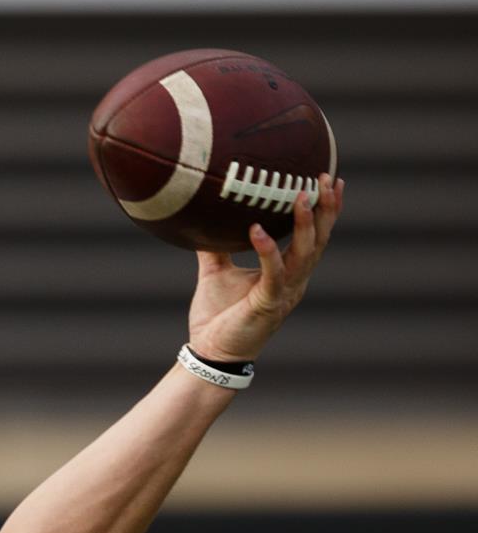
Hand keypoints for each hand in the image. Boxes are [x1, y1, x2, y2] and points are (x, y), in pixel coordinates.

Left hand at [186, 172, 343, 362]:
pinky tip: (256, 230)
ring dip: (306, 223)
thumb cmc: (216, 317)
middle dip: (326, 209)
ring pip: (305, 253)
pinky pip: (273, 273)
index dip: (325, 210)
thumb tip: (202, 219)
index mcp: (288, 274)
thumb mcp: (215, 274)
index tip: (329, 180)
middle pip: (320, 240)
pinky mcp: (267, 304)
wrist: (209, 353)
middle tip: (327, 178)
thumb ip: (215, 248)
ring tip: (302, 194)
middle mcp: (294, 282)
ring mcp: (284, 293)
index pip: (314, 237)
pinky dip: (267, 250)